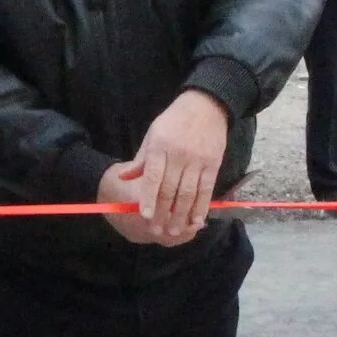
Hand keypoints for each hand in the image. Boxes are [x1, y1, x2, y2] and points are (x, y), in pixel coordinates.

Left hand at [105, 90, 230, 246]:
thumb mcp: (153, 135)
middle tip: (158, 230)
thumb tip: (123, 177)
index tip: (145, 215)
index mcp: (159, 147)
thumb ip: (141, 160)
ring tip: (174, 231)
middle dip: (163, 212)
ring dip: (181, 215)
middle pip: (170, 189)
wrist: (206, 106)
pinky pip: (207, 189)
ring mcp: (197, 160)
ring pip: (188, 193)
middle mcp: (178, 155)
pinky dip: (202, 206)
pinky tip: (196, 220)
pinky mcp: (213, 164)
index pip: (153, 177)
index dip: (149, 197)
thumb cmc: (174, 122)